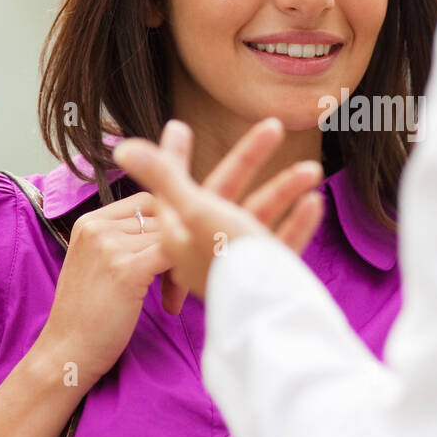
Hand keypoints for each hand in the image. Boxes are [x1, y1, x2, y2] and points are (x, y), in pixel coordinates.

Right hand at [34, 190, 176, 392]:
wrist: (66, 352)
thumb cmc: (87, 315)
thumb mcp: (96, 264)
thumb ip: (124, 240)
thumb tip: (172, 227)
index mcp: (90, 221)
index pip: (148, 202)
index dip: (167, 228)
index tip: (167, 261)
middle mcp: (98, 227)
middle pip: (163, 219)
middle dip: (177, 249)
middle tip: (173, 288)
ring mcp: (110, 246)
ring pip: (172, 238)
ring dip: (181, 267)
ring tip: (169, 301)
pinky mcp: (126, 270)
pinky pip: (174, 256)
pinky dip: (181, 278)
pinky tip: (171, 304)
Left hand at [112, 118, 325, 299]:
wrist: (266, 311)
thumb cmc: (227, 258)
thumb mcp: (196, 209)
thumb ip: (166, 176)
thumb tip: (122, 149)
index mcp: (180, 233)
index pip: (173, 185)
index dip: (175, 154)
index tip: (179, 126)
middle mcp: (205, 246)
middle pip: (229, 192)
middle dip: (254, 158)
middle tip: (273, 126)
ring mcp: (236, 262)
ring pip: (262, 216)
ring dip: (287, 189)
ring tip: (314, 169)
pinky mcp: (264, 277)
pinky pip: (282, 244)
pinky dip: (298, 224)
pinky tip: (314, 204)